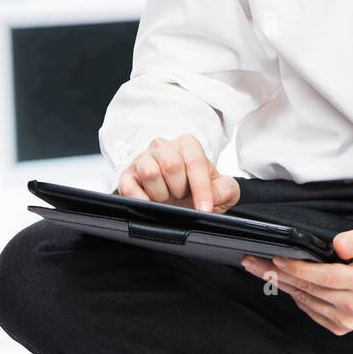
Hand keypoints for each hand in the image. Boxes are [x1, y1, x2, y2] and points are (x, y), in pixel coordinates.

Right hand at [116, 134, 238, 212]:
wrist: (178, 198)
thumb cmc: (198, 188)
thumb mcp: (221, 189)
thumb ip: (225, 190)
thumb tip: (210, 198)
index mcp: (188, 144)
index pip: (194, 162)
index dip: (201, 189)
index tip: (204, 209)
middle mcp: (163, 147)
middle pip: (171, 165)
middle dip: (180, 189)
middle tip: (182, 196)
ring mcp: (142, 159)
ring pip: (150, 172)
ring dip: (161, 193)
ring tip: (166, 198)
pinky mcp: (127, 176)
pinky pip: (128, 187)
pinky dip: (141, 200)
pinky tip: (151, 204)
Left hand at [240, 217, 352, 334]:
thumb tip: (336, 245)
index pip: (322, 277)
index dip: (296, 268)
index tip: (275, 256)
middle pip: (307, 290)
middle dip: (276, 274)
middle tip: (252, 261)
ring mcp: (349, 319)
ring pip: (305, 302)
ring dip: (281, 285)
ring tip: (260, 270)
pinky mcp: (343, 325)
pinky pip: (312, 311)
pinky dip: (296, 296)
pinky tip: (285, 283)